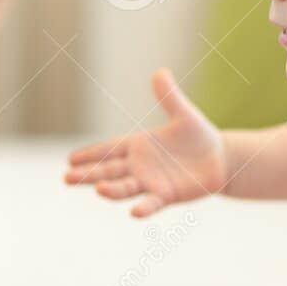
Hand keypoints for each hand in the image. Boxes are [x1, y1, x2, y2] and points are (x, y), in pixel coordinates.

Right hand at [65, 69, 225, 216]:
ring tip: (98, 190)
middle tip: (67, 178)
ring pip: (126, 187)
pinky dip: (144, 208)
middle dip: (89, 174)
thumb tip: (160, 72)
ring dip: (112, 190)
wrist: (219, 159)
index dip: (90, 154)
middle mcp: (139, 165)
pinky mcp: (168, 195)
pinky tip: (134, 213)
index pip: (108, 149)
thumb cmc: (197, 135)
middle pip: (109, 170)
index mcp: (137, 145)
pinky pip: (153, 202)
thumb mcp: (183, 114)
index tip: (69, 159)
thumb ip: (169, 97)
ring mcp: (151, 182)